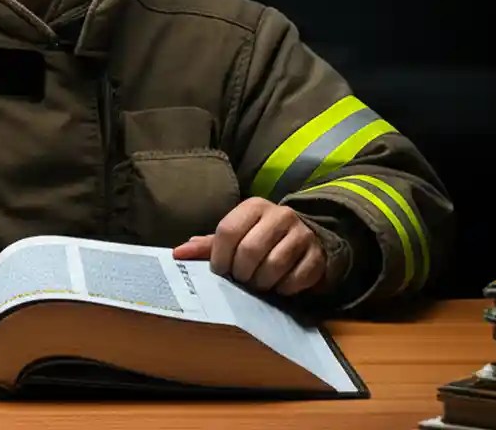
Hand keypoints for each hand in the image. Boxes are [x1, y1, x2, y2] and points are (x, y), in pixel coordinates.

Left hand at [171, 197, 325, 295]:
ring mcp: (302, 234)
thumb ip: (208, 246)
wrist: (305, 238)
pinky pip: (295, 279)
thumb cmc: (260, 238)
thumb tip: (178, 253)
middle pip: (249, 250)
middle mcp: (280, 215)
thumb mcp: (235, 236)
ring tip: (258, 282)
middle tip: (240, 278)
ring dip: (261, 283)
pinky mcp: (317, 255)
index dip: (219, 257)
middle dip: (240, 273)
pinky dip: (283, 289)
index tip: (220, 270)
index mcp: (254, 206)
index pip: (227, 231)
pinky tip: (278, 285)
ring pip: (273, 266)